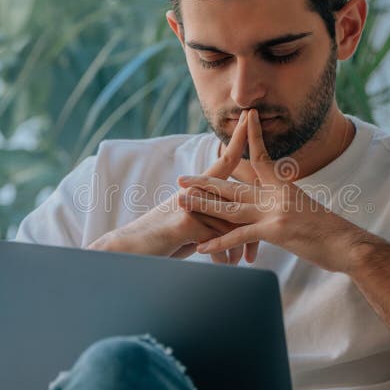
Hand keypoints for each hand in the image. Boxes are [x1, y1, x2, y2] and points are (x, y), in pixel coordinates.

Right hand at [88, 111, 258, 263]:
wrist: (125, 253)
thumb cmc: (160, 243)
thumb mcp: (187, 230)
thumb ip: (207, 223)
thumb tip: (227, 230)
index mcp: (194, 191)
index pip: (222, 163)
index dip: (235, 143)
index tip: (247, 123)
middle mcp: (192, 192)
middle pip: (232, 189)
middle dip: (253, 197)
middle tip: (265, 203)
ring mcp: (188, 205)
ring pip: (229, 218)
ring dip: (237, 246)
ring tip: (243, 261)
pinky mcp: (184, 222)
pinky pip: (217, 237)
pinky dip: (223, 256)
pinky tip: (226, 266)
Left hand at [177, 109, 365, 272]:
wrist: (348, 244)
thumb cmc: (329, 230)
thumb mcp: (304, 208)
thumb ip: (285, 200)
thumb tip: (276, 195)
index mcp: (284, 186)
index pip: (261, 157)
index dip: (250, 138)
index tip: (243, 118)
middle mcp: (276, 194)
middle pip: (233, 186)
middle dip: (205, 182)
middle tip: (181, 178)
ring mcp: (275, 212)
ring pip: (230, 208)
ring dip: (203, 206)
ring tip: (181, 203)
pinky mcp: (275, 231)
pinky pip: (240, 236)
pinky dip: (219, 243)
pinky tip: (202, 245)